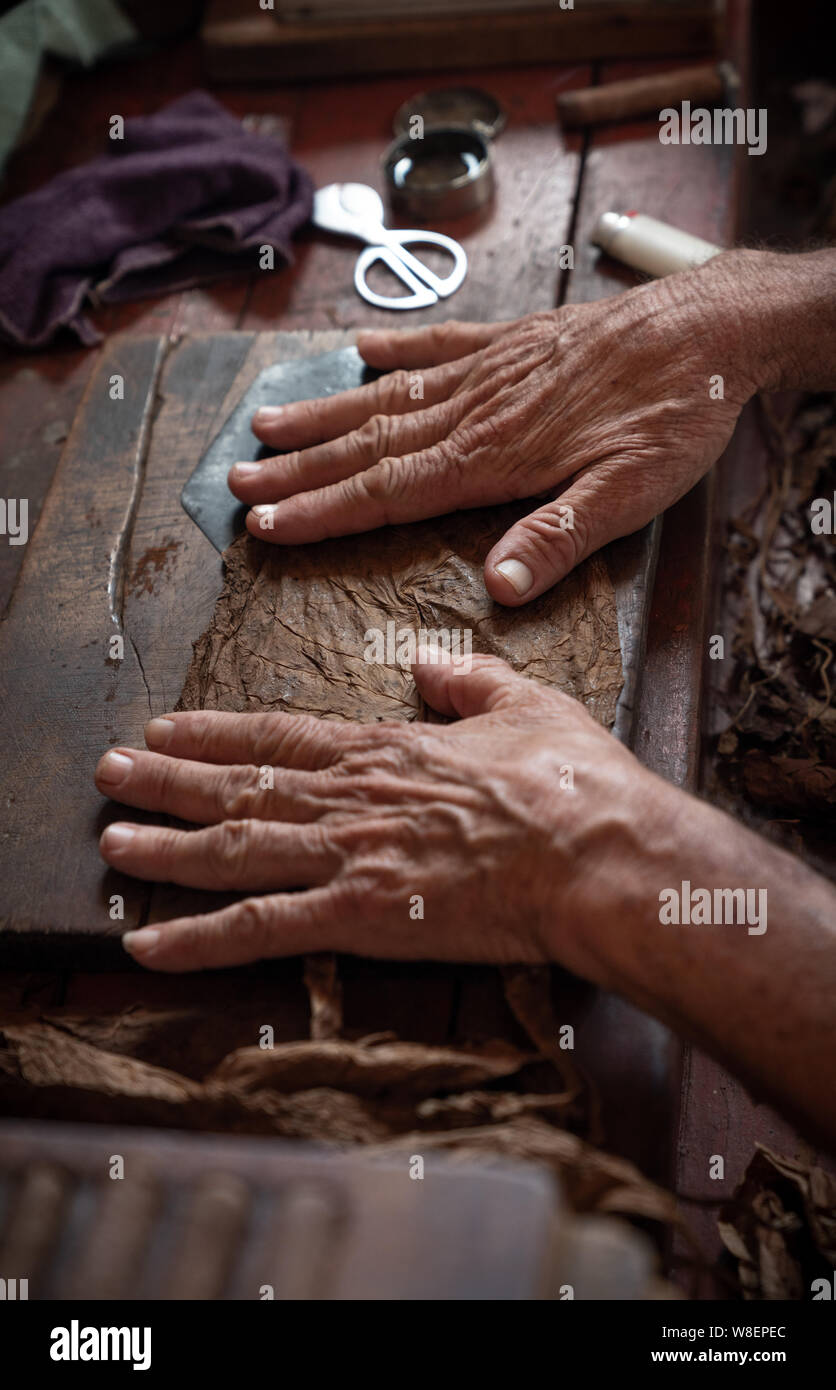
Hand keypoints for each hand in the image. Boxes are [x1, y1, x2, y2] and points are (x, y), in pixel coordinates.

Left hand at [94, 651, 671, 973]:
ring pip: (233, 847)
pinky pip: (261, 929)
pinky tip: (152, 946)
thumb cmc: (573, 784)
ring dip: (165, 847)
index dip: (216, 731)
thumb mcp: (526, 702)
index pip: (280, 733)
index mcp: (386, 748)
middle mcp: (350, 796)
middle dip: (167, 780)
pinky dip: (200, 939)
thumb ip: (469, 679)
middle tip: (111, 773)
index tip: (169, 726)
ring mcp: (348, 855)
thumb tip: (432, 661)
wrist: (600, 855)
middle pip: (238, 785)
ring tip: (112, 843)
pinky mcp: (359, 916)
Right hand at [228, 254, 756, 604]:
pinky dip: (394, 348)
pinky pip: (437, 344)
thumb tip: (496, 587)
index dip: (323, 512)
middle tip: (238, 483)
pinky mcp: (512, 339)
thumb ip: (559, 538)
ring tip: (266, 424)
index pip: (388, 491)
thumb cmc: (675, 415)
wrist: (709, 326)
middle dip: (298, 470)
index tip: (268, 524)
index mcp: (495, 456)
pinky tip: (359, 350)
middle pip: (368, 445)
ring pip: (386, 396)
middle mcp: (476, 409)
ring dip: (323, 415)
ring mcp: (488, 369)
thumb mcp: (631, 493)